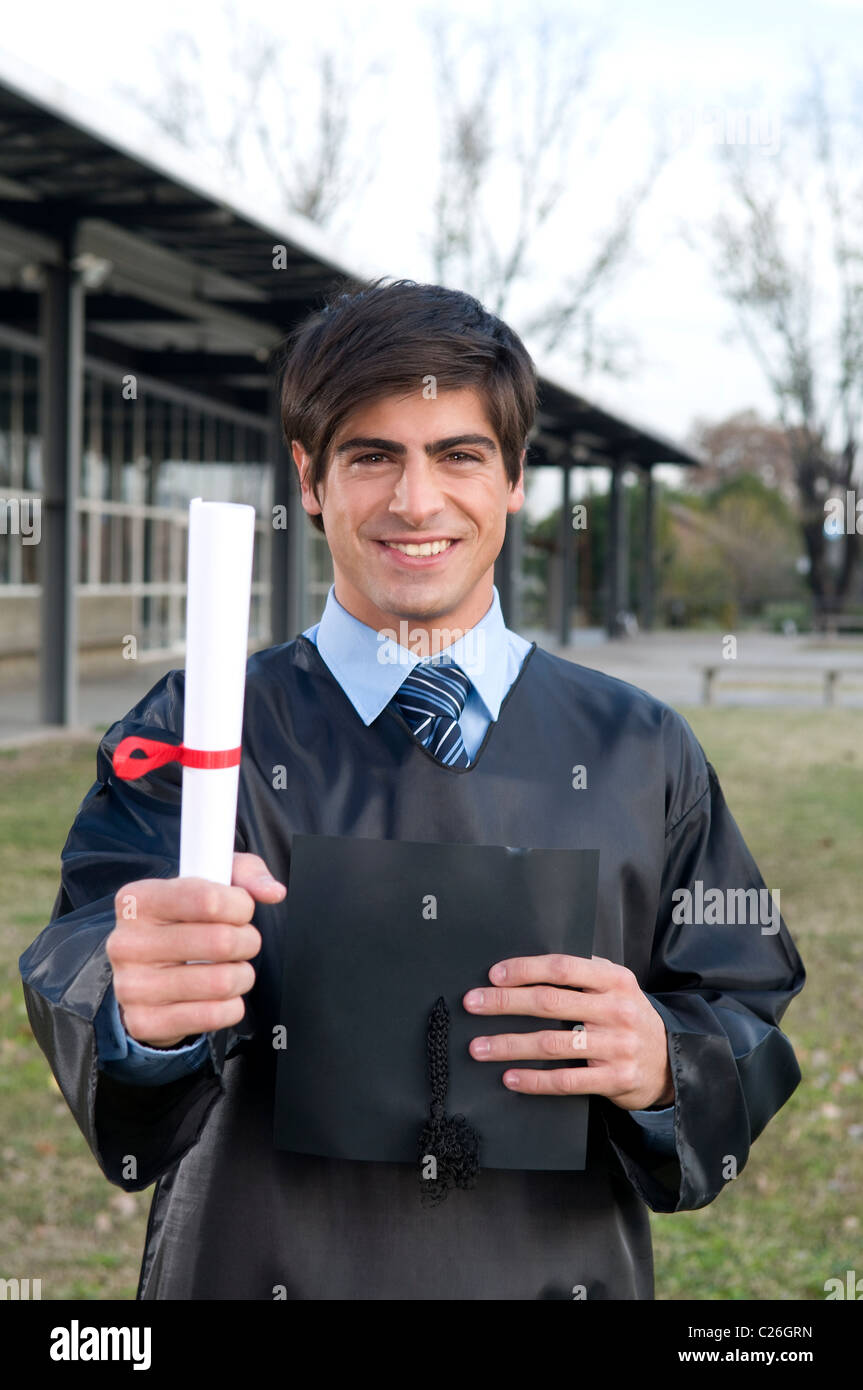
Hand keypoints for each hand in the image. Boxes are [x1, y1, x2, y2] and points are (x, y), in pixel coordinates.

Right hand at [106, 852, 285, 1047]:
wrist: (150, 976)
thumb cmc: (184, 923)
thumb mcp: (211, 884)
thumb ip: (246, 874)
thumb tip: (273, 892)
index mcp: (138, 900)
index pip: (208, 899)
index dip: (240, 906)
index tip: (241, 910)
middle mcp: (126, 942)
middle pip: (220, 942)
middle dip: (247, 941)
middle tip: (241, 942)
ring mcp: (131, 986)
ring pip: (222, 982)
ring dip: (242, 975)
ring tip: (231, 969)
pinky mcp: (144, 1021)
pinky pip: (214, 1015)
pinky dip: (231, 1006)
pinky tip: (217, 996)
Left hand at [463, 953, 673, 1110]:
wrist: (669, 1060)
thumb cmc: (627, 1017)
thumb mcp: (616, 987)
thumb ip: (584, 974)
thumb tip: (529, 967)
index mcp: (614, 980)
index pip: (562, 968)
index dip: (525, 969)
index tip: (494, 975)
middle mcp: (616, 1010)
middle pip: (549, 1002)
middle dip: (504, 1002)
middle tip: (473, 1004)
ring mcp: (616, 1046)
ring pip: (551, 1043)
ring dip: (509, 1044)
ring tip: (479, 1046)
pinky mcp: (614, 1079)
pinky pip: (565, 1080)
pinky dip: (534, 1080)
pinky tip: (510, 1077)